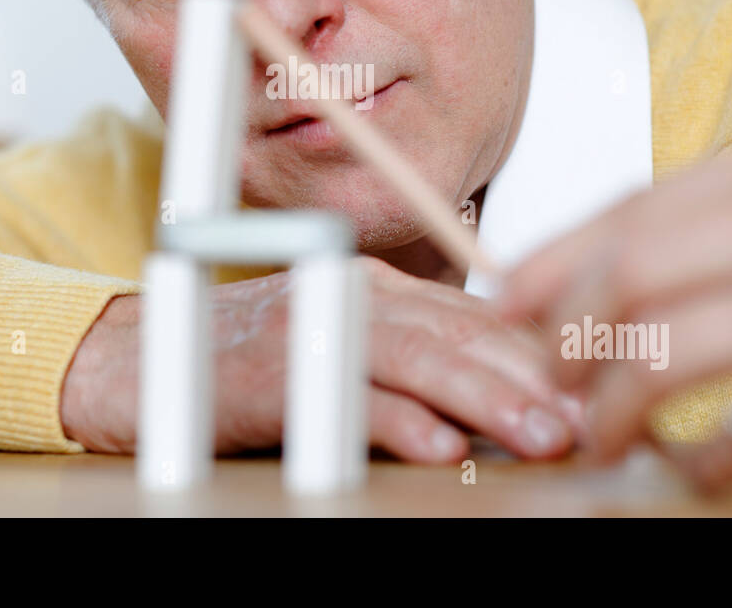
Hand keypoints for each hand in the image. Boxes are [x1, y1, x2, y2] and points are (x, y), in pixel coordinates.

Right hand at [62, 256, 583, 461]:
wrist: (135, 361)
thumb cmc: (248, 361)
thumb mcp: (344, 345)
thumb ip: (416, 362)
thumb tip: (503, 401)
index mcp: (378, 286)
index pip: (477, 316)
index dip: (540, 354)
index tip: (597, 390)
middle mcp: (350, 293)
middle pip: (458, 331)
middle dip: (532, 376)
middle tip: (588, 418)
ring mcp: (308, 326)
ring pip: (414, 356)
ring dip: (483, 396)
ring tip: (540, 433)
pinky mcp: (267, 370)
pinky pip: (339, 394)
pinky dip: (392, 419)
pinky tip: (438, 446)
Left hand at [497, 123, 731, 485]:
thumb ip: (710, 235)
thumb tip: (573, 276)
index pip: (636, 204)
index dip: (554, 260)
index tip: (508, 302)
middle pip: (633, 272)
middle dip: (569, 335)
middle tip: (552, 378)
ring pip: (664, 350)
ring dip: (612, 407)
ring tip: (603, 434)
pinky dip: (701, 462)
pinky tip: (701, 470)